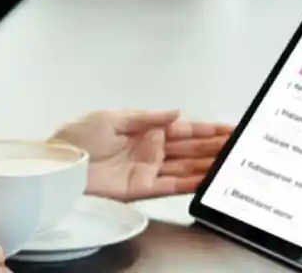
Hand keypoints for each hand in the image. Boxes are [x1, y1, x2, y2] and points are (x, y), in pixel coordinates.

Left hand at [52, 109, 232, 201]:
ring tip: (233, 163)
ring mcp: (148, 170)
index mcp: (145, 130)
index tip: (230, 128)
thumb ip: (147, 117)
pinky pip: (172, 186)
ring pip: (186, 167)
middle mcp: (151, 150)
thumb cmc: (78, 138)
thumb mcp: (112, 117)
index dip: (207, 129)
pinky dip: (191, 183)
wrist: (61, 165)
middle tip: (241, 147)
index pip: (184, 129)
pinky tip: (209, 180)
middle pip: (190, 148)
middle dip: (215, 147)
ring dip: (209, 165)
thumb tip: (176, 112)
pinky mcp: (142, 189)